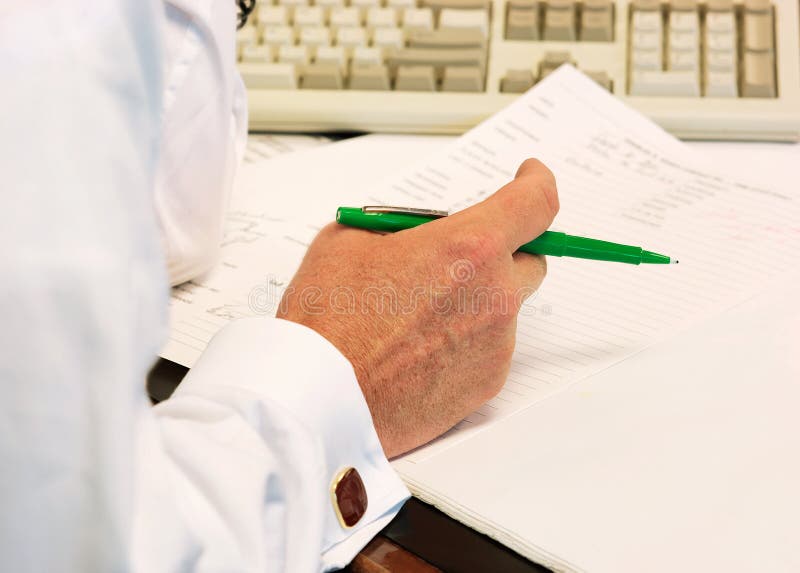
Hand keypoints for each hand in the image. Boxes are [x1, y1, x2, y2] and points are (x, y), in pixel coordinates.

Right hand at [276, 159, 558, 457]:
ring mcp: (497, 344)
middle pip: (530, 259)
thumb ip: (398, 228)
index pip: (535, 202)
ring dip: (478, 301)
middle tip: (458, 260)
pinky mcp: (488, 383)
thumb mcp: (348, 240)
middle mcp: (496, 296)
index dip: (536, 182)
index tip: (530, 178)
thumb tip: (412, 233)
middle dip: (502, 252)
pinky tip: (420, 349)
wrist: (319, 398)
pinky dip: (467, 341)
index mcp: (469, 248)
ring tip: (418, 317)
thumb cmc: (329, 322)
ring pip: (506, 308)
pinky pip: (491, 349)